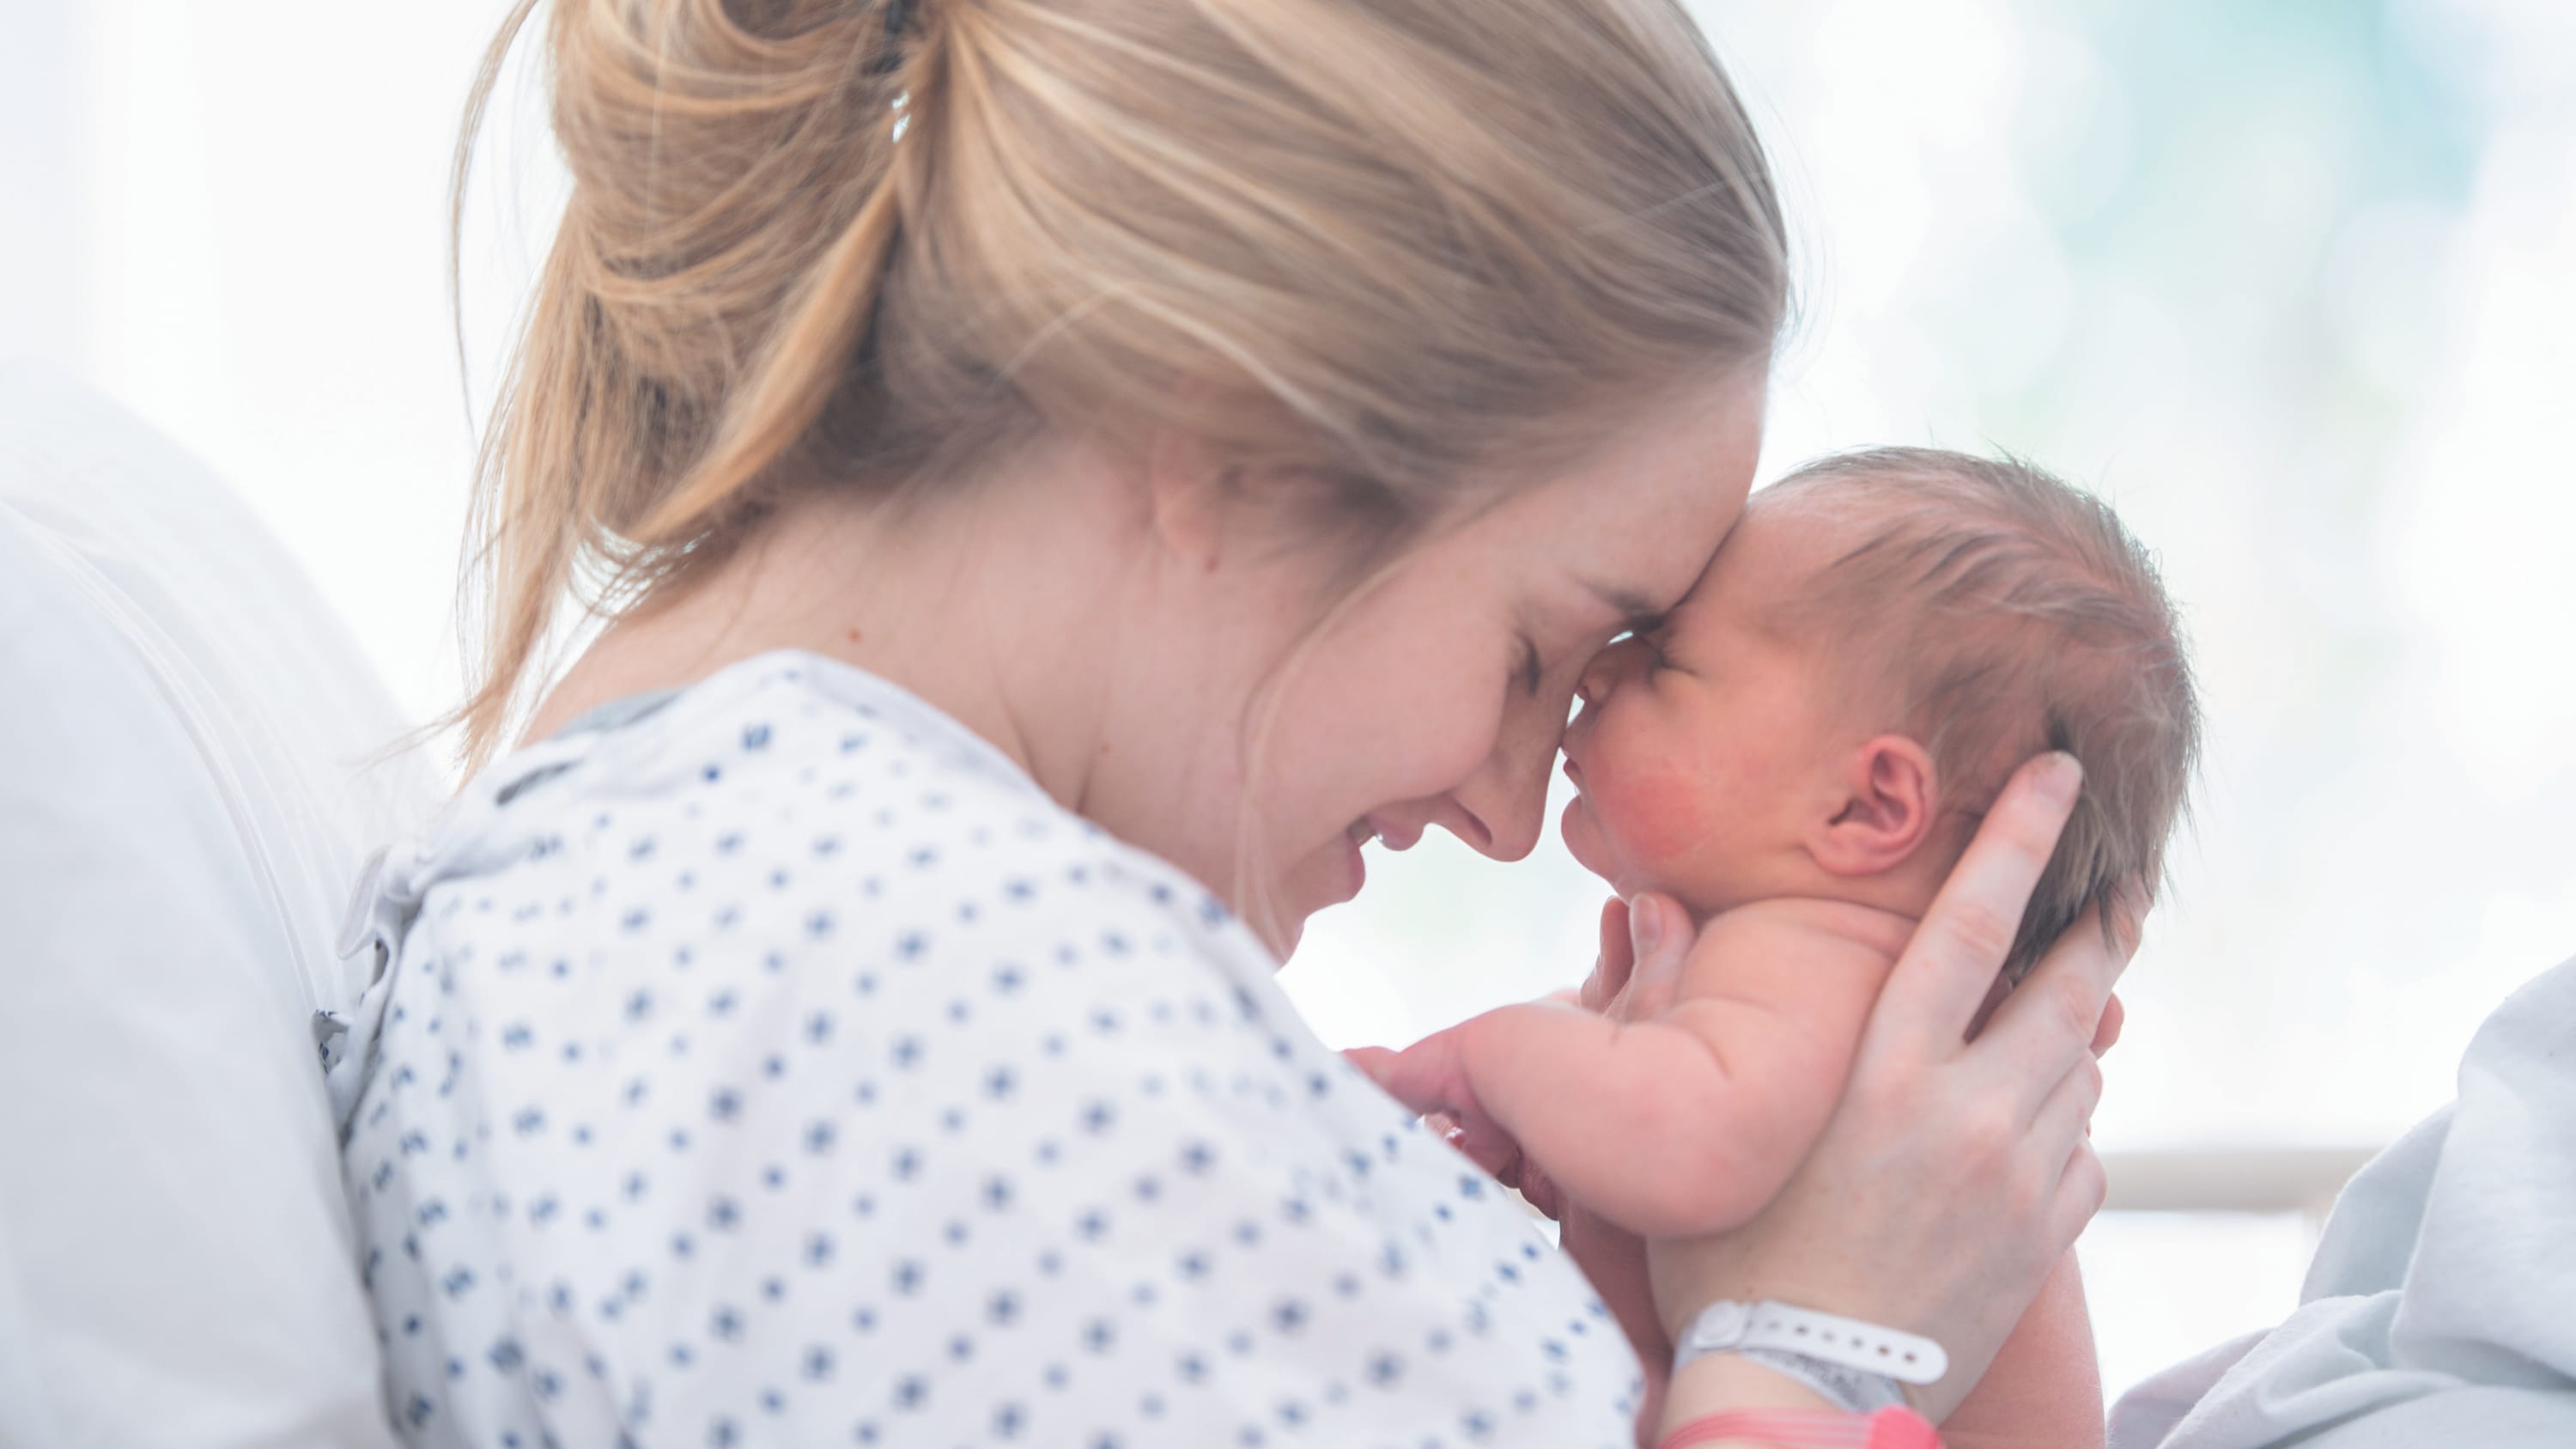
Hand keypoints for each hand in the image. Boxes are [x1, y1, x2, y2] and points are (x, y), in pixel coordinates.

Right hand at [1644, 753, 2140, 1423]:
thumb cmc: (1733, 1265)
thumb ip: (1683, 1012)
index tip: (2063, 775)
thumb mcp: (1710, 1129)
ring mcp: (2020, 1180)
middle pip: (2064, 987)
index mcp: (1886, 1074)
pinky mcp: (2045, 1241)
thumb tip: (1646, 907)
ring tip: (2061, 1012)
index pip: (1970, 924)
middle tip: (2127, 882)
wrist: (1801, 1397)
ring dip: (2073, 1034)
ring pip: (2081, 1071)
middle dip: (2102, 924)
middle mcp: (1969, 1113)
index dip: (2021, 839)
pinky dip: (2064, 1130)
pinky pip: (2082, 1157)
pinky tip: (2028, 1133)